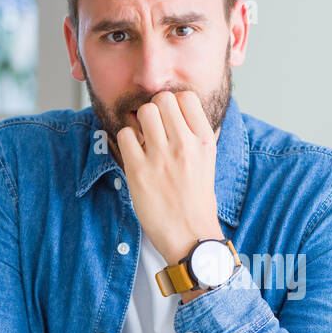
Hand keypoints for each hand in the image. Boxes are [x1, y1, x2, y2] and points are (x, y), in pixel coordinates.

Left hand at [116, 90, 223, 268]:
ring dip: (140, 124)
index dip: (174, 103)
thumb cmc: (196, 202)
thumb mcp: (206, 161)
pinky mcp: (139, 170)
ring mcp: (161, 157)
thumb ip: (192, 135)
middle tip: (154, 129)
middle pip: (162, 99)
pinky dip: (127, 142)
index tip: (170, 118)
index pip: (186, 97)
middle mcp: (185, 144)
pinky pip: (125, 135)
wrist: (190, 236)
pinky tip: (135, 156)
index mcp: (204, 141)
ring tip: (144, 142)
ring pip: (143, 112)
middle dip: (155, 110)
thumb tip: (172, 111)